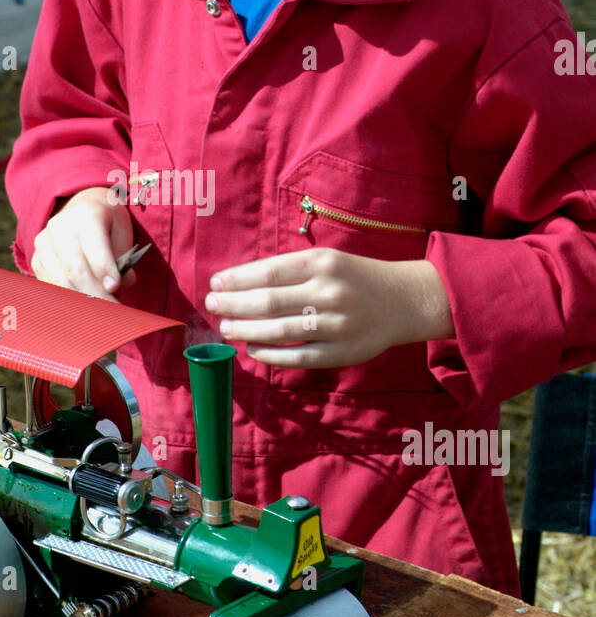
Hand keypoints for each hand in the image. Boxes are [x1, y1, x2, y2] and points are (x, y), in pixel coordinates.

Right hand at [31, 186, 136, 300]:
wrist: (81, 209)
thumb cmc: (106, 224)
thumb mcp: (122, 232)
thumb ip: (123, 256)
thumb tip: (124, 282)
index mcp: (86, 215)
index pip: (94, 247)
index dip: (104, 270)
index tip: (115, 288)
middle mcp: (60, 227)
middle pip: (75, 269)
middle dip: (95, 293)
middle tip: (112, 310)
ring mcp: (44, 244)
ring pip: (60, 281)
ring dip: (81, 300)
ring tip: (100, 312)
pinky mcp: (36, 260)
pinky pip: (50, 286)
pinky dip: (67, 299)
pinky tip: (82, 306)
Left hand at [204, 248, 453, 367]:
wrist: (403, 300)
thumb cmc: (354, 278)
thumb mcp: (327, 260)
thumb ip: (290, 270)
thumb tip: (241, 283)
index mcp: (322, 264)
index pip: (268, 272)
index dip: (237, 279)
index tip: (215, 283)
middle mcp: (328, 292)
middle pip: (268, 302)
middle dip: (233, 304)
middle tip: (212, 305)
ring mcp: (336, 324)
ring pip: (278, 330)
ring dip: (245, 329)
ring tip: (226, 327)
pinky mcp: (342, 352)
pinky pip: (297, 356)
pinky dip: (270, 353)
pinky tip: (252, 348)